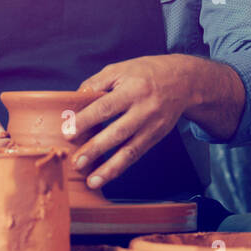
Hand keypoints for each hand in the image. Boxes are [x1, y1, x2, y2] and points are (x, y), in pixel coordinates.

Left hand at [69, 55, 197, 189]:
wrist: (183, 81)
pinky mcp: (156, 137)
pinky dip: (120, 167)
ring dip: (109, 168)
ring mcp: (152, 126)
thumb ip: (95, 84)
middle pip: (118, 132)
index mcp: (132, 89)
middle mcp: (144, 109)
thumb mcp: (120, 69)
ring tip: (91, 181)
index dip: (85, 120)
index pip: (105, 107)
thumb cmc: (145, 73)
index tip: (67, 132)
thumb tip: (73, 102)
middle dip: (96, 148)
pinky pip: (136, 155)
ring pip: (129, 150)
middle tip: (76, 162)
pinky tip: (105, 177)